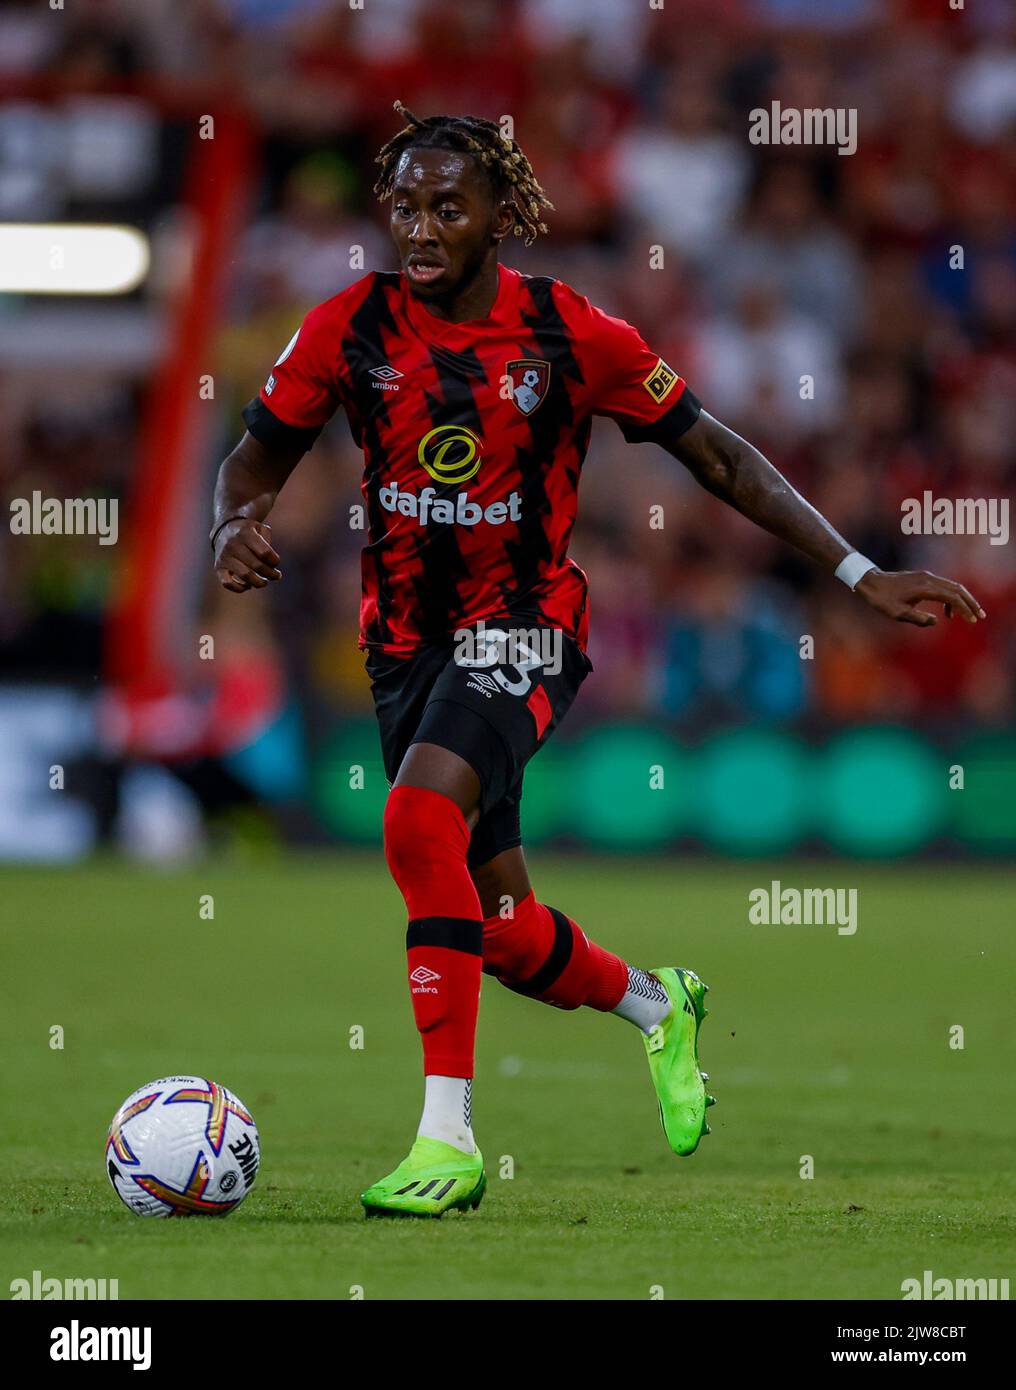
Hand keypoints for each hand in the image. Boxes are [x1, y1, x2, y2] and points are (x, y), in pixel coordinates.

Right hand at [213, 519, 281, 592]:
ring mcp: (224, 557)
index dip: (274, 561)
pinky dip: (239, 588)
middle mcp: (233, 545)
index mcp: (245, 533)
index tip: (276, 562)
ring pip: (245, 575)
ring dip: (259, 583)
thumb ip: (268, 542)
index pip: (264, 553)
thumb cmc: (248, 533)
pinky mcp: (218, 567)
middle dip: (270, 574)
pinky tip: (248, 586)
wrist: (223, 530)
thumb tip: (271, 564)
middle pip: (257, 566)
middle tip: (276, 576)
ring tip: (264, 582)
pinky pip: (227, 583)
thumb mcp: (260, 528)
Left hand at [855, 568, 984, 626]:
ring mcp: (927, 576)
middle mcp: (929, 579)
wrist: (871, 582)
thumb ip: (918, 618)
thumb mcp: (897, 613)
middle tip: (980, 616)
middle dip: (970, 603)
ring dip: (963, 600)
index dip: (964, 609)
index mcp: (925, 588)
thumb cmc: (882, 599)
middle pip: (958, 589)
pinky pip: (943, 586)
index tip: (972, 620)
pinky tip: (947, 612)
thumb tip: (935, 621)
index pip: (952, 597)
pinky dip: (950, 598)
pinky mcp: (923, 577)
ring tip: (968, 615)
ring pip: (952, 586)